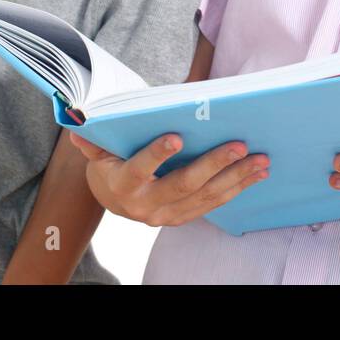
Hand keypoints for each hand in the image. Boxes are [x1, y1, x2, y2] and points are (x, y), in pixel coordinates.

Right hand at [69, 131, 268, 227]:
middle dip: (213, 165)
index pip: (140, 169)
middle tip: (239, 146)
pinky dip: (237, 188)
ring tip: (261, 160)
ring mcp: (168, 215)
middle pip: (183, 185)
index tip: (176, 137)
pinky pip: (213, 203)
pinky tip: (257, 174)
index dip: (156, 155)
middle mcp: (146, 205)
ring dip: (236, 178)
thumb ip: (92, 139)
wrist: (114, 198)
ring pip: (205, 197)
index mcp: (123, 185)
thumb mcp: (98, 151)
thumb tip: (78, 123)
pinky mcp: (184, 217)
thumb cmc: (110, 162)